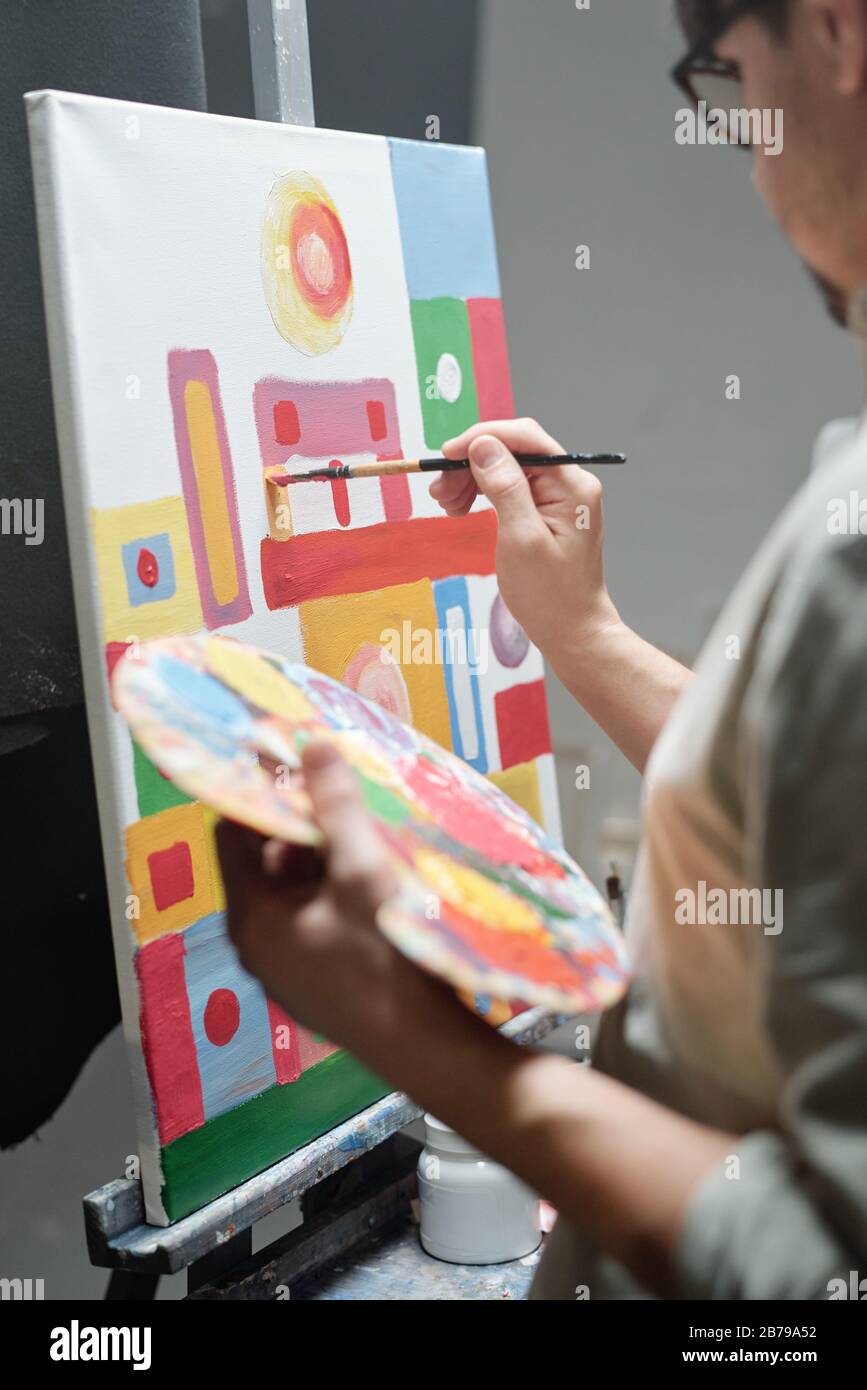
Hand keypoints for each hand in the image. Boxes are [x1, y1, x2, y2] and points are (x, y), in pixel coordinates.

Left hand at [216, 741, 445, 1056]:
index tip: (297, 764)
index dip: (261, 794)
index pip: (232, 835)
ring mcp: (288, 970)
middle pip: (265, 864)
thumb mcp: (362, 871)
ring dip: (325, 858)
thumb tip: (312, 744)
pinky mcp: (320, 986)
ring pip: (296, 894)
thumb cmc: (386, 956)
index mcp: (251, 916)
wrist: (426, 1049)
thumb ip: (336, 806)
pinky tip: (379, 878)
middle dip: (302, 824)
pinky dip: (337, 893)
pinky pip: (316, 923)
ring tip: (367, 827)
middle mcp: (257, 945)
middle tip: (341, 790)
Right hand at [430, 418, 620, 664]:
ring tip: (446, 504)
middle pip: (513, 452)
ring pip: (506, 468)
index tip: (446, 455)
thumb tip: (483, 445)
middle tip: (439, 491)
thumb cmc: (551, 595)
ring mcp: (557, 497)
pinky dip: (481, 493)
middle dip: (471, 464)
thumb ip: (505, 488)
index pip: (526, 438)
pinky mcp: (544, 511)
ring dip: (472, 479)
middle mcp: (568, 483)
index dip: (482, 438)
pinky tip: (462, 508)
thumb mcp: (522, 539)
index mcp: (571, 485)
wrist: (572, 631)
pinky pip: (508, 488)